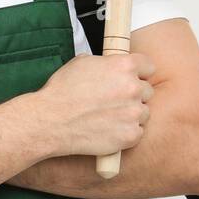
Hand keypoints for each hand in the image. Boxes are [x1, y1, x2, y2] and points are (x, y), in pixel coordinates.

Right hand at [34, 53, 155, 157]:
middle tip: (114, 101)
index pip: (149, 67)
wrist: (49, 121)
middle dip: (133, 96)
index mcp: (125, 66)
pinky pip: (137, 132)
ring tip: (109, 117)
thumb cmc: (62, 92)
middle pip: (147, 91)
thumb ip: (107, 63)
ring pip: (143, 113)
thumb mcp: (83, 62)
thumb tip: (113, 65)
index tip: (133, 79)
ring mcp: (133, 113)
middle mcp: (133, 88)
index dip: (139, 73)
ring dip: (131, 115)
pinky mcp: (129, 135)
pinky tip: (109, 130)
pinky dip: (126, 133)